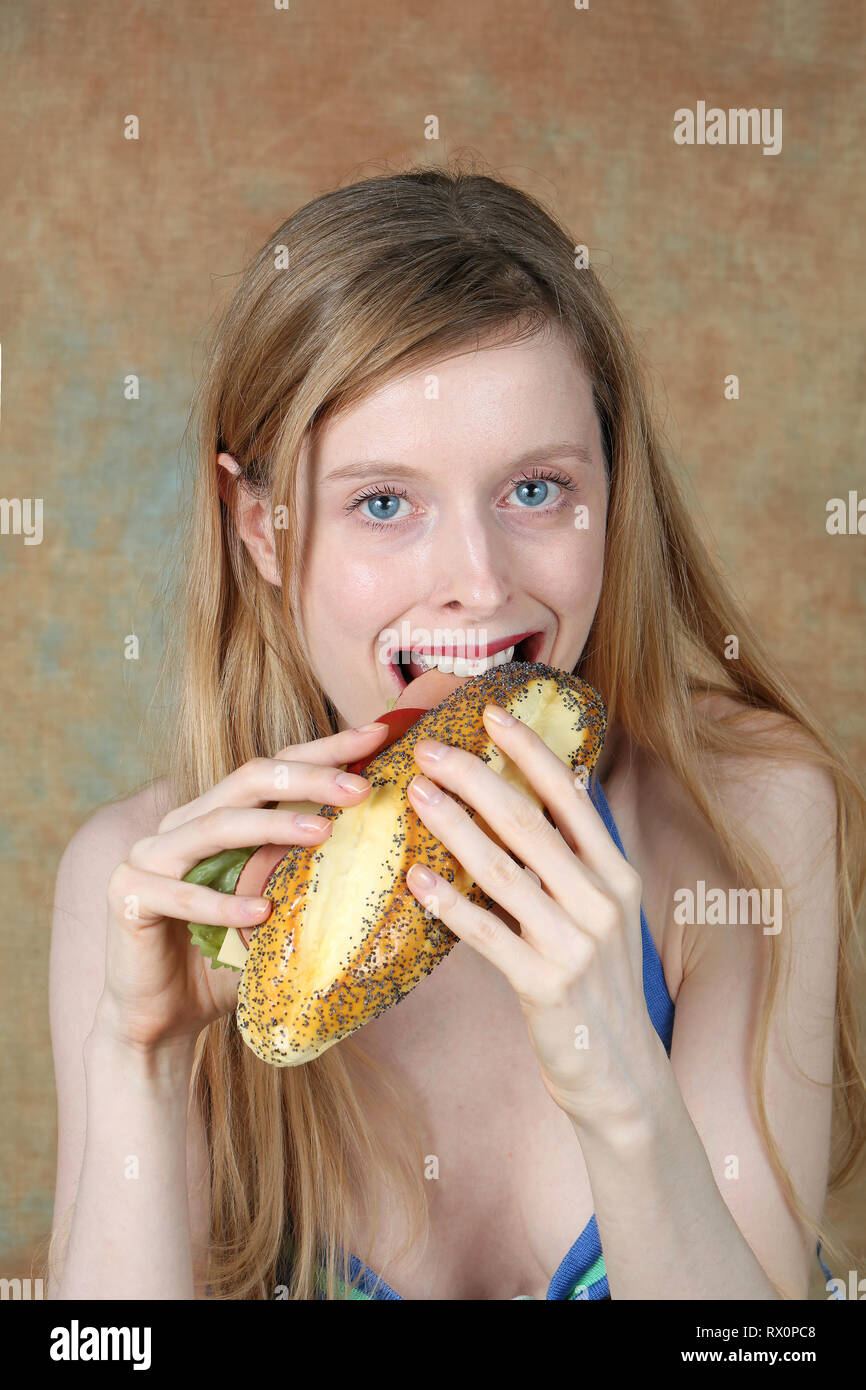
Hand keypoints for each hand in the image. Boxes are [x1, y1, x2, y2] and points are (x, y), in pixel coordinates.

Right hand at [97, 724, 387, 1051]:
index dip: (324, 748)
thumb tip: (385, 854)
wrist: (162, 1019)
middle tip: (359, 788)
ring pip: (216, 826)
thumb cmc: (224, 960)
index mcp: (216, 815)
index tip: (377, 735)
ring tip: (323, 832)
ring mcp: (149, 857)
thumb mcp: (275, 908)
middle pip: (248, 781)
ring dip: (273, 827)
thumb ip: (307, 875)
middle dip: (307, 777)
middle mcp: (181, 824)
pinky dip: (222, 905)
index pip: (275, 768)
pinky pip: (180, 895)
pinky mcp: (129, 897)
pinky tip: (262, 913)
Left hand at [403, 703, 665, 1131]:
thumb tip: (538, 793)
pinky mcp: (545, 983)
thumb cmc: (597, 982)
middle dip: (475, 777)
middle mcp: (601, 900)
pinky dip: (448, 902)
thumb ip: (573, 860)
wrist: (620, 1071)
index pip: (569, 795)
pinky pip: (486, 933)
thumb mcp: (601, 912)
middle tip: (429, 749)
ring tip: (416, 795)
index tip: (490, 713)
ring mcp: (575, 942)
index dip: (528, 751)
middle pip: (527, 823)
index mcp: (616, 873)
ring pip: (502, 870)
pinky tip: (415, 878)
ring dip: (453, 827)